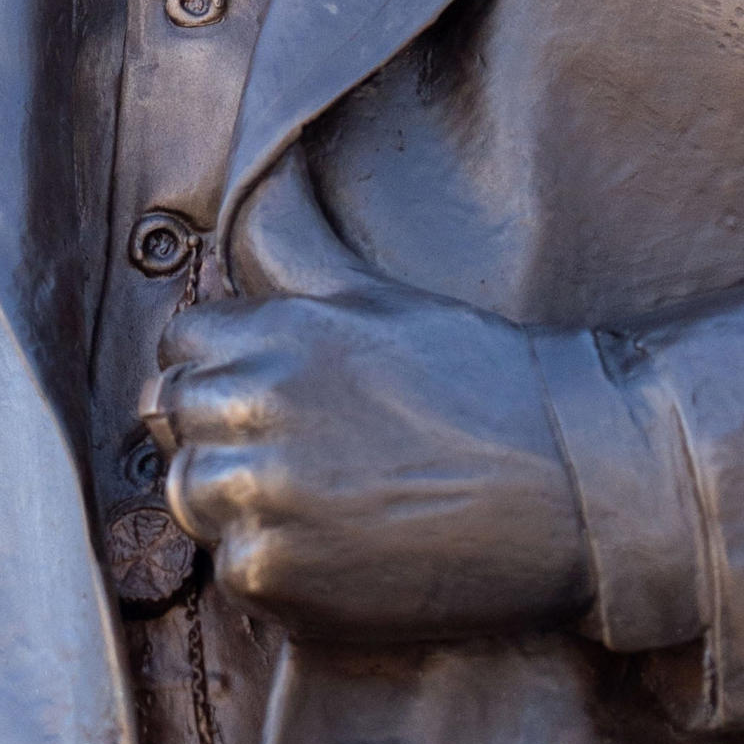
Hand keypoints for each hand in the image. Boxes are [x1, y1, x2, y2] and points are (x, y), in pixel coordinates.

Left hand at [154, 276, 590, 641]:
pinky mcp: (272, 575)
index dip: (224, 366)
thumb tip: (257, 168)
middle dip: (221, 430)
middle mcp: (249, 410)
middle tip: (310, 451)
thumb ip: (292, 239)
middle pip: (172, 420)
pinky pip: (231, 570)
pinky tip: (346, 549)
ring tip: (325, 500)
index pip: (181, 344)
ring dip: (236, 501)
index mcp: (270, 336)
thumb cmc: (483, 380)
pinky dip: (277, 567)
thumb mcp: (379, 292)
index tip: (277, 393)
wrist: (570, 482)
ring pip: (190, 496)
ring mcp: (255, 497)